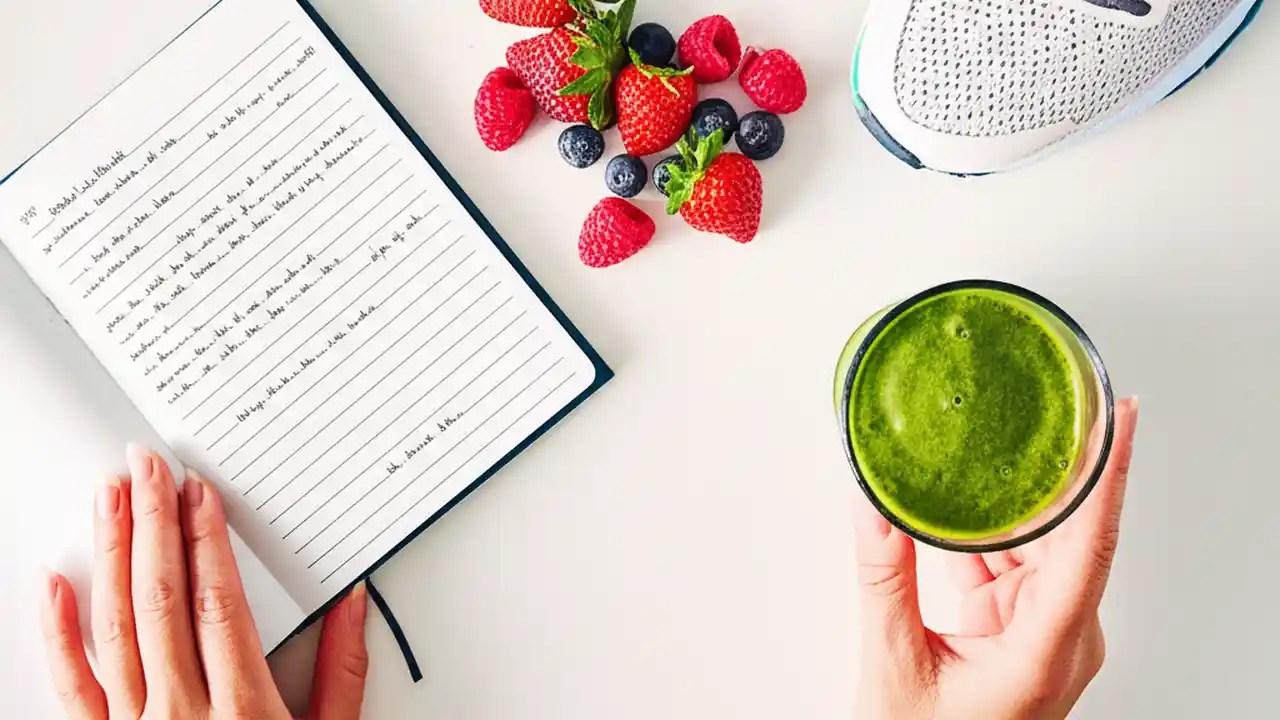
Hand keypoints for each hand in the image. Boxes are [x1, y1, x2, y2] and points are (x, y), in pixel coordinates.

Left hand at [39, 445, 370, 718]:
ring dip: (109, 556)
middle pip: (160, 601)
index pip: (217, 605)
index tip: (200, 493)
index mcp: (242, 713)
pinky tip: (54, 585)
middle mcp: (179, 715)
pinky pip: (72, 686)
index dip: (206, 541)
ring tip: (110, 498)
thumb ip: (344, 675)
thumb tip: (354, 604)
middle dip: (152, 525)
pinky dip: (59, 634)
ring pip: (115, 627)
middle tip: (149, 468)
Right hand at [854, 397, 1138, 719]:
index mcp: (1047, 651)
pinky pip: (1009, 564)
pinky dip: (983, 534)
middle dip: (1054, 468)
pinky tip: (961, 498)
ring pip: (1036, 545)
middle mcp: (1061, 637)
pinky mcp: (1019, 630)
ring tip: (990, 439)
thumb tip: (873, 504)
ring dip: (1010, 500)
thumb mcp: (896, 665)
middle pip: (1068, 535)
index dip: (1108, 475)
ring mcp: (1043, 632)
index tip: (1117, 416)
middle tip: (1049, 401)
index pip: (1088, 546)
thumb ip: (885, 580)